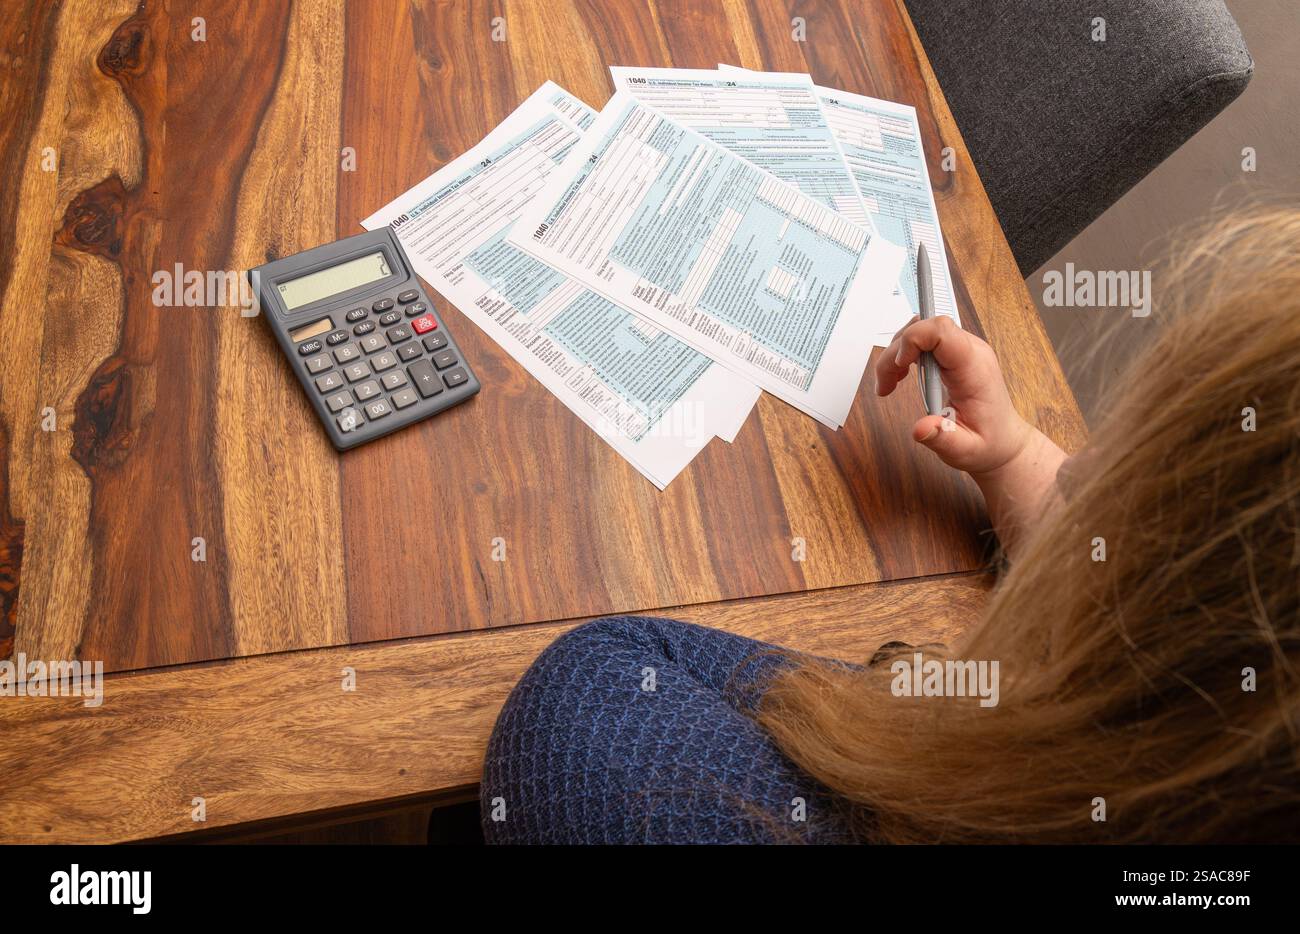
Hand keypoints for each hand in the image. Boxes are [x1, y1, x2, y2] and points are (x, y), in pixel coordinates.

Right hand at [874, 315, 1032, 476]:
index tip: (899, 366)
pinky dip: (905, 354)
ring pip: (920, 330)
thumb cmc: (987, 441)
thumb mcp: (965, 450)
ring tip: (890, 383)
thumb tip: (921, 429)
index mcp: (974, 370)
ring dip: (897, 354)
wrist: (1003, 439)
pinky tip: (901, 375)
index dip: (913, 340)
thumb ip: (943, 438)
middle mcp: (970, 352)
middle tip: (885, 386)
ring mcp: (963, 349)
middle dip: (895, 353)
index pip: (942, 331)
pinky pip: (925, 339)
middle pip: (923, 329)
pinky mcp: (955, 353)